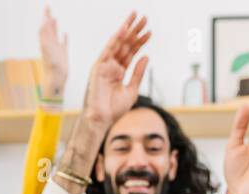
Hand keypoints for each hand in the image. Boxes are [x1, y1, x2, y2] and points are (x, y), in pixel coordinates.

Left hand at [39, 6, 68, 98]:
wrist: (55, 80)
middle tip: (48, 6)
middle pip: (48, 28)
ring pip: (54, 35)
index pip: (44, 25)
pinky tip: (65, 33)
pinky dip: (64, 38)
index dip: (45, 15)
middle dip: (47, 17)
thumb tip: (44, 21)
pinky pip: (63, 44)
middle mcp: (49, 44)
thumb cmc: (51, 66)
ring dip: (54, 26)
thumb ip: (45, 34)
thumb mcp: (47, 47)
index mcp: (45, 42)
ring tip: (54, 17)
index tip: (46, 5)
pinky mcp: (63, 55)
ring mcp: (56, 49)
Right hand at [80, 12, 148, 126]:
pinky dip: (116, 38)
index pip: (131, 52)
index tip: (150, 32)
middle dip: (135, 31)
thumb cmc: (114, 109)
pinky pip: (108, 49)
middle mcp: (111, 65)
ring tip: (136, 18)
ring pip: (118, 44)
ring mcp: (105, 65)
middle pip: (125, 44)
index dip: (140, 42)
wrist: (102, 119)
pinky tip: (124, 29)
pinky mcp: (98, 66)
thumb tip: (146, 56)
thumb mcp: (132, 90)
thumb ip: (138, 73)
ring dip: (127, 30)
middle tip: (145, 18)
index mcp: (119, 71)